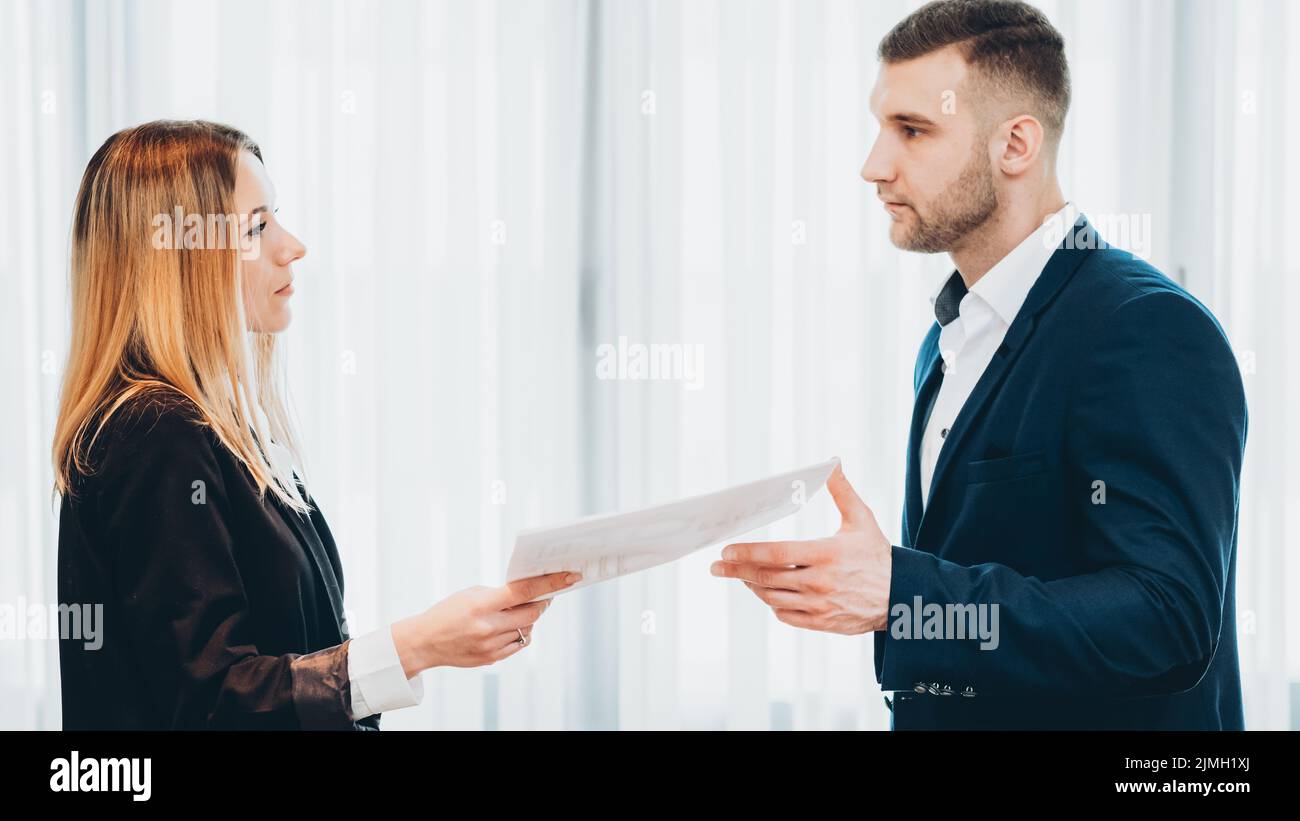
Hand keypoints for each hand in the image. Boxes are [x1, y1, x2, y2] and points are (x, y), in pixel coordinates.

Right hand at [392, 571, 580, 674]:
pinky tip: (512, 625)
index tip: (570, 577)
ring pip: (527, 629)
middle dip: (543, 600)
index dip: (551, 583)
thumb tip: (530, 593)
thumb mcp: (472, 594)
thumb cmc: (448, 612)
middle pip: (532, 612)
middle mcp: (488, 628)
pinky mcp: (492, 659)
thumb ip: (500, 594)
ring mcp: (491, 646)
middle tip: (547, 593)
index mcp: (482, 606)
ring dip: (530, 617)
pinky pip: (518, 644)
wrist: (425, 641)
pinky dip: (520, 632)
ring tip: (520, 609)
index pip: (524, 591)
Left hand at [710, 464, 891, 633]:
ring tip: (739, 574)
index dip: (747, 553)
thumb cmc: (878, 555)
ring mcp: (819, 605)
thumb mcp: (862, 519)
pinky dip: (772, 604)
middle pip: (766, 578)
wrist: (903, 596)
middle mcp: (819, 582)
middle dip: (736, 570)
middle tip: (716, 566)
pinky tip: (766, 592)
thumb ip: (842, 491)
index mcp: (826, 554)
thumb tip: (831, 462)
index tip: (726, 550)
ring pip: (771, 598)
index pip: (775, 554)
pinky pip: (785, 615)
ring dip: (751, 586)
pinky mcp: (822, 622)